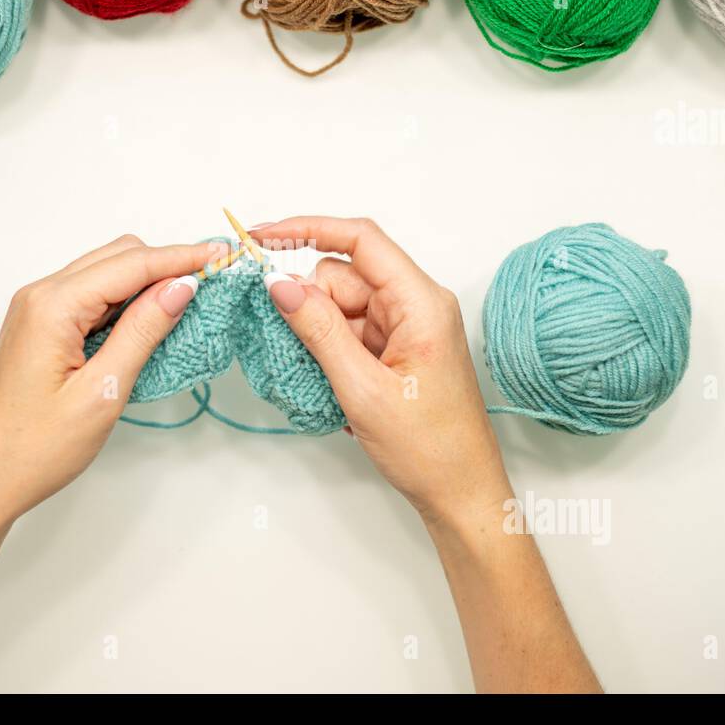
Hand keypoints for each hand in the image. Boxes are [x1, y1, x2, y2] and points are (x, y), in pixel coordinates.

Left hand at [0, 235, 225, 529]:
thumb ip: (142, 332)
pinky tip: (150, 321)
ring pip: (105, 273)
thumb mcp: (102, 392)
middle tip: (213, 281)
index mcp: (52, 307)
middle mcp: (40, 296)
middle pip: (117, 257)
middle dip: (166, 263)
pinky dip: (124, 301)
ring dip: (146, 281)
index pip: (131, 264)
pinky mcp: (40, 328)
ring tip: (190, 301)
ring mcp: (36, 310)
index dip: (181, 257)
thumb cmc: (35, 448)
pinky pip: (90, 297)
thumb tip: (181, 287)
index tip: (223, 254)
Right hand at [251, 217, 508, 524]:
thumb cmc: (429, 449)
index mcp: (422, 303)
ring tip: (326, 384)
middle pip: (345, 275)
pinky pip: (350, 331)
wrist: (461, 495)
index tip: (263, 238)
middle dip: (310, 304)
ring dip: (319, 335)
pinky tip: (333, 388)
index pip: (361, 240)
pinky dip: (331, 352)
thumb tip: (280, 284)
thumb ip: (319, 331)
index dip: (308, 229)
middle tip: (296, 349)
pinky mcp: (398, 349)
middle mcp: (418, 306)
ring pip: (342, 306)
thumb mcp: (362, 389)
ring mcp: (408, 328)